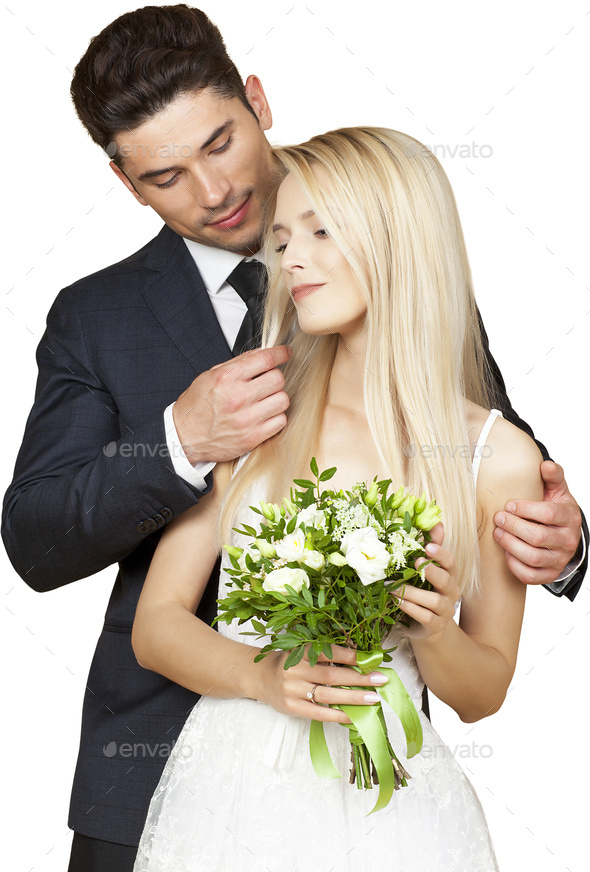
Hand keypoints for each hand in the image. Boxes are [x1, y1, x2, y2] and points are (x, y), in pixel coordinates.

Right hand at [173, 346, 291, 463]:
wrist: (184, 436)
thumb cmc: (196, 406)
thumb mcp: (211, 375)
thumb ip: (238, 363)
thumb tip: (263, 352)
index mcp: (227, 378)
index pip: (265, 359)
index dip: (280, 353)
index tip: (285, 353)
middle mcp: (238, 397)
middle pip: (278, 379)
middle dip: (275, 377)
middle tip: (267, 381)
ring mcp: (247, 419)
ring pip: (283, 400)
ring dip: (277, 397)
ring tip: (265, 400)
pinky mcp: (252, 437)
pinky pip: (280, 421)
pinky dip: (276, 417)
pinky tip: (265, 415)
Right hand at [255, 643, 389, 723]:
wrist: (260, 677)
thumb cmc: (288, 662)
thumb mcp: (302, 650)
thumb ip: (325, 653)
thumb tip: (359, 658)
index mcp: (299, 651)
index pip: (328, 652)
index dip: (350, 656)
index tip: (370, 659)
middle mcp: (296, 670)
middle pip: (332, 675)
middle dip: (359, 678)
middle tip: (380, 679)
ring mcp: (293, 691)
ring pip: (328, 695)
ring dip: (353, 697)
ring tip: (373, 698)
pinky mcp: (292, 708)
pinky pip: (319, 713)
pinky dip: (339, 715)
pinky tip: (355, 715)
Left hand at [396, 523, 459, 641]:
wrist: (428, 626)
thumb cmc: (424, 591)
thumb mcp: (426, 569)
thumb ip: (431, 547)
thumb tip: (436, 522)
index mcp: (449, 574)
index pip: (451, 562)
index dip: (441, 554)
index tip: (428, 546)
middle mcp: (451, 591)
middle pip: (447, 579)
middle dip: (431, 570)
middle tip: (415, 562)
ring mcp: (445, 610)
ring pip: (435, 600)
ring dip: (413, 592)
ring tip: (393, 587)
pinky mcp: (436, 625)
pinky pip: (426, 617)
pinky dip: (411, 608)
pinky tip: (398, 602)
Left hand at [493, 461, 581, 585]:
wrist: (564, 535)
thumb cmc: (555, 509)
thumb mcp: (557, 490)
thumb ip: (552, 476)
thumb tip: (545, 465)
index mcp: (570, 517)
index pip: (548, 513)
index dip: (525, 509)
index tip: (509, 504)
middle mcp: (568, 541)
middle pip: (538, 536)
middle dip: (513, 526)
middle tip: (498, 518)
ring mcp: (559, 560)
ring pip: (533, 557)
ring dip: (510, 545)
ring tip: (498, 533)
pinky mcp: (549, 574)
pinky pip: (531, 576)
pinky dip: (515, 565)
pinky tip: (505, 552)